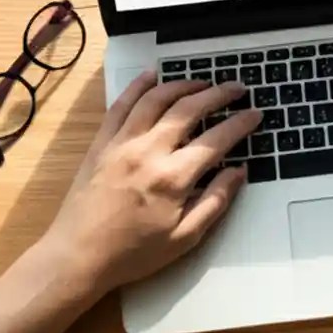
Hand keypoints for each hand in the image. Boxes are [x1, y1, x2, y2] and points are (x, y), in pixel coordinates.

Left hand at [37, 72, 260, 297]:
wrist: (78, 256)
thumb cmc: (133, 253)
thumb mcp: (185, 238)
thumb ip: (216, 201)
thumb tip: (238, 172)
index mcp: (173, 178)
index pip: (217, 140)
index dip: (241, 123)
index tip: (255, 114)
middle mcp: (148, 152)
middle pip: (189, 109)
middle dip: (218, 94)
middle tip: (237, 88)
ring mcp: (122, 143)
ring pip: (156, 99)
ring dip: (183, 84)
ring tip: (202, 82)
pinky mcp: (102, 143)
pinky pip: (121, 104)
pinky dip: (138, 86)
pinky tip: (152, 76)